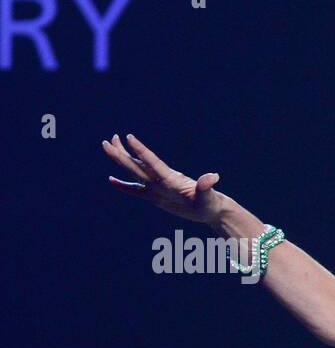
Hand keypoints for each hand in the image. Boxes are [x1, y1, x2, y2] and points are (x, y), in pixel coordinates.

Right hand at [102, 133, 223, 225]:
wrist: (211, 210)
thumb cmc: (211, 203)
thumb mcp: (209, 196)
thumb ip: (206, 186)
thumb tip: (212, 177)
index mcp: (171, 179)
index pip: (153, 163)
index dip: (141, 151)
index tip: (128, 137)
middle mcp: (161, 181)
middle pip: (138, 165)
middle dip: (123, 154)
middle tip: (109, 140)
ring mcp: (157, 188)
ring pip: (135, 172)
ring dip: (121, 160)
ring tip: (108, 147)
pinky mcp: (155, 198)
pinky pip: (136, 191)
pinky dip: (124, 186)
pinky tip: (112, 180)